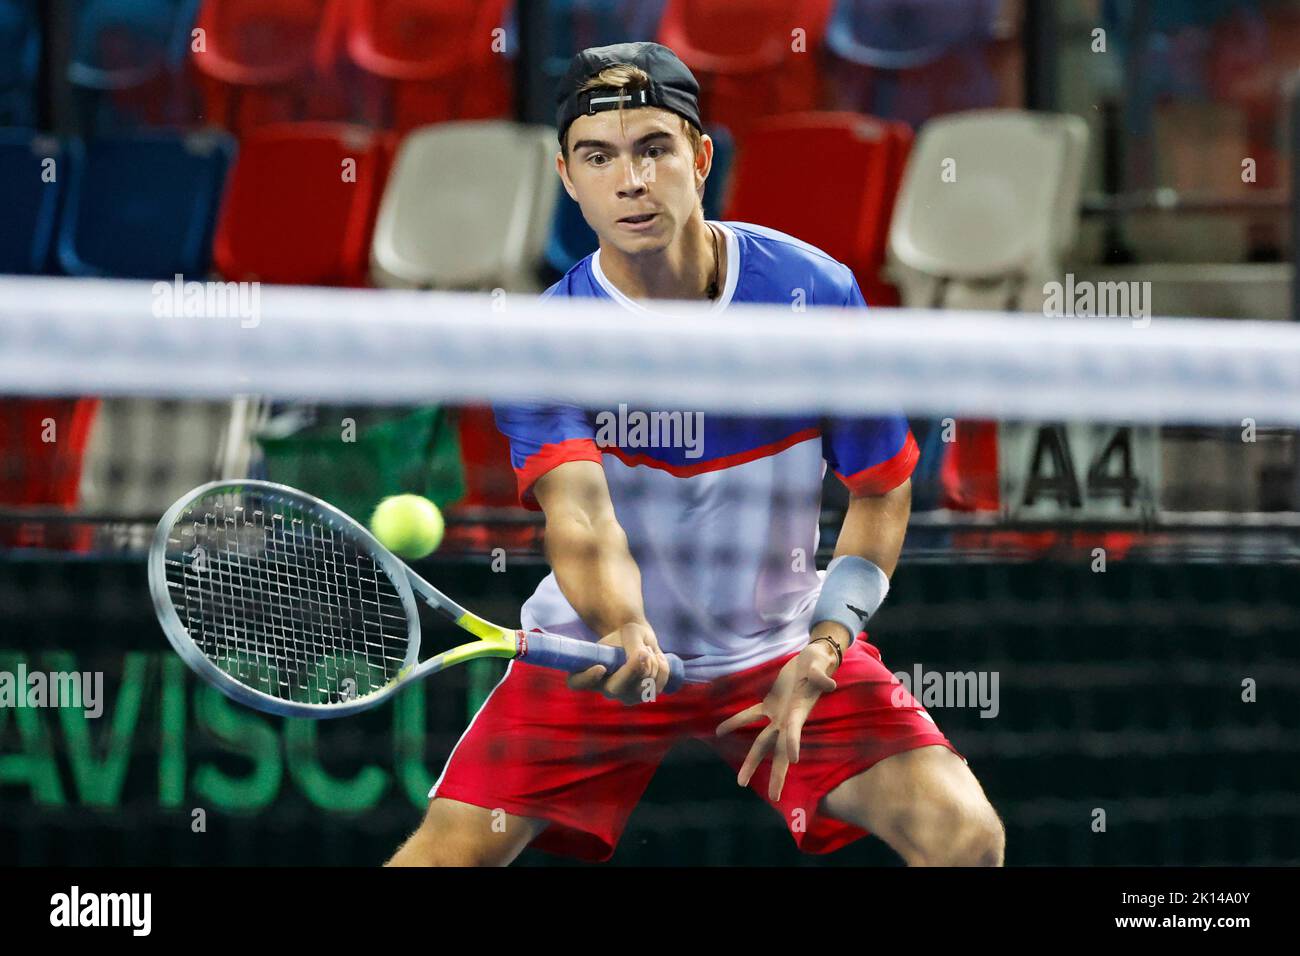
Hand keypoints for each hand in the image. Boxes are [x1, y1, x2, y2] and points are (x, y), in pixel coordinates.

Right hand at [566, 621, 670, 704]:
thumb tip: (640, 658)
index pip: (577, 682)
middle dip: (632, 670)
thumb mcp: (629, 632)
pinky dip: (661, 666)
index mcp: (589, 670)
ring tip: (645, 648)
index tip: (601, 667)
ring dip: (650, 661)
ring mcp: (624, 696)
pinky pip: (658, 684)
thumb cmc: (627, 635)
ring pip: (640, 685)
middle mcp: (604, 688)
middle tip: (643, 651)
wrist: (640, 640)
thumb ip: (632, 645)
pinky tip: (655, 658)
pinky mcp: (643, 697)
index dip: (587, 678)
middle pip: (615, 689)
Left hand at [715, 640, 839, 800]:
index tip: (793, 761)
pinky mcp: (770, 704)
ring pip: (763, 742)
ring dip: (753, 761)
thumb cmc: (818, 662)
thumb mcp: (820, 666)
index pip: (795, 730)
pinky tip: (720, 732)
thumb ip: (821, 675)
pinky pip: (751, 716)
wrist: (813, 658)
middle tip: (774, 796)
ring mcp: (778, 715)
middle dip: (778, 774)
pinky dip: (736, 723)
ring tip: (741, 782)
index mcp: (799, 711)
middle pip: (781, 751)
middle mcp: (788, 719)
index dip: (793, 743)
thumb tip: (829, 682)